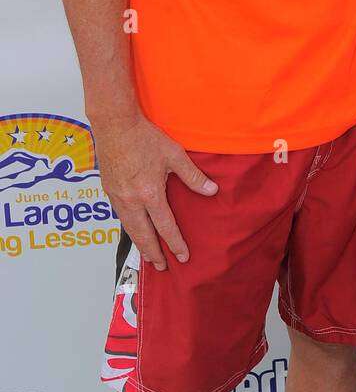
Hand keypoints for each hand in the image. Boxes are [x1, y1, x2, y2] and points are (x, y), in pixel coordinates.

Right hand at [91, 110, 217, 269]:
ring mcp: (117, 197)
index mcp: (150, 194)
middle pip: (143, 235)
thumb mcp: (174, 155)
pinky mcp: (109, 190)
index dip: (175, 244)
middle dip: (153, 253)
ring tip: (148, 255)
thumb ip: (193, 176)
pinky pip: (120, 216)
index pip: (165, 227)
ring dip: (140, 244)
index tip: (182, 257)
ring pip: (129, 229)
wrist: (115, 125)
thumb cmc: (144, 137)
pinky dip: (129, 228)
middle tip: (162, 267)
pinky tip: (134, 229)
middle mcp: (131, 200)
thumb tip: (211, 190)